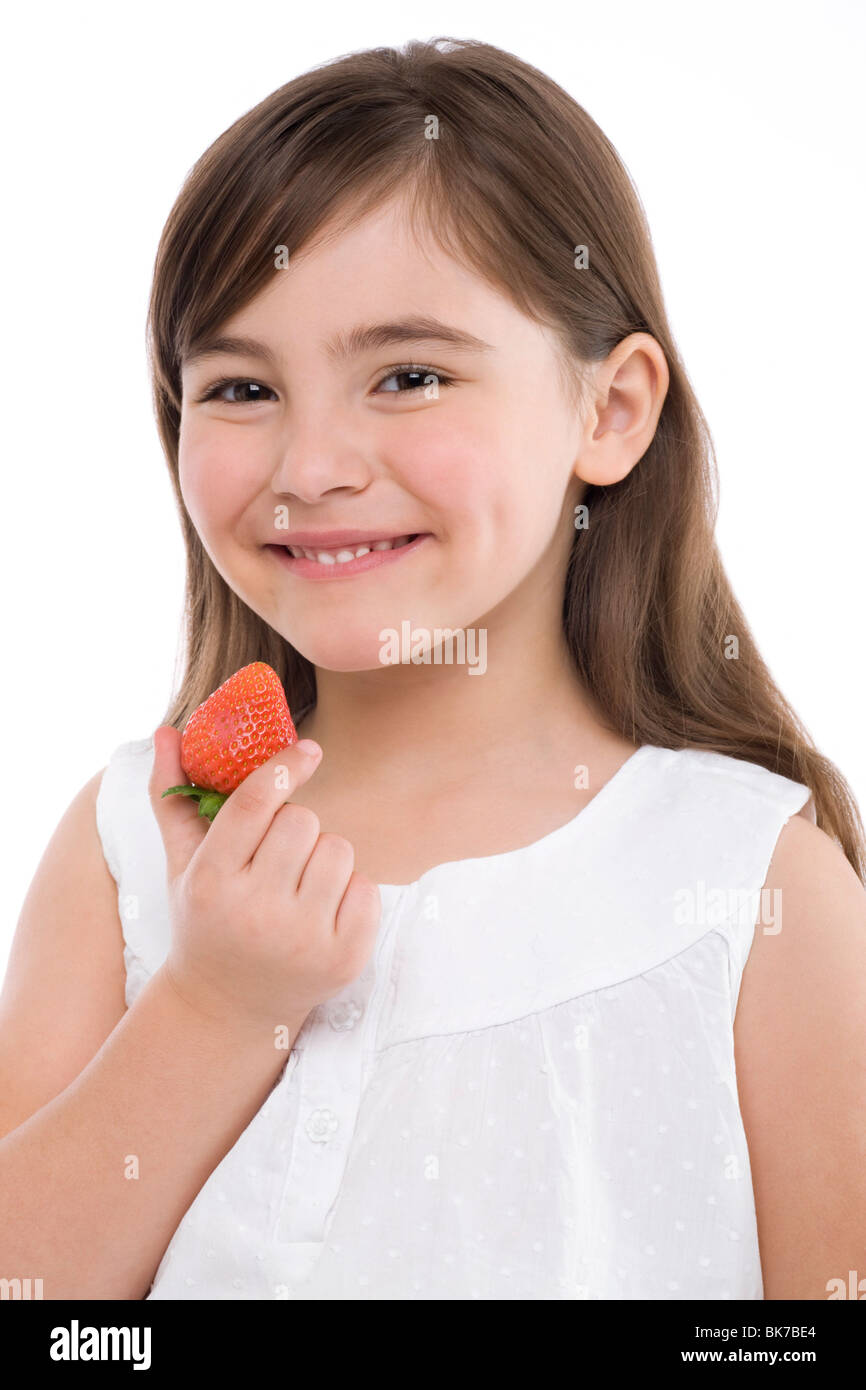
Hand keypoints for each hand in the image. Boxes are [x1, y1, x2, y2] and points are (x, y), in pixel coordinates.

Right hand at [148, 727, 380, 1032]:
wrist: (227, 1009)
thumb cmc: (206, 920)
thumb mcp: (182, 865)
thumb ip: (173, 796)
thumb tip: (168, 729)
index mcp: (211, 882)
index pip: (256, 802)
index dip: (285, 767)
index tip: (309, 750)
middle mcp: (255, 912)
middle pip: (303, 821)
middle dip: (294, 830)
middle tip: (277, 861)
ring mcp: (302, 940)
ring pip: (338, 849)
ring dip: (323, 858)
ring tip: (297, 889)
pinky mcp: (343, 960)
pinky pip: (367, 887)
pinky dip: (350, 892)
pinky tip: (321, 914)